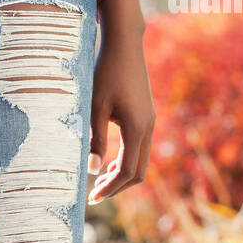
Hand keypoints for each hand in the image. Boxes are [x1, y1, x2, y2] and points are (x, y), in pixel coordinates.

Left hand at [87, 28, 154, 203]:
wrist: (124, 45)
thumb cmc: (106, 73)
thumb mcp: (95, 106)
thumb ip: (95, 138)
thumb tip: (93, 170)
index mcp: (137, 128)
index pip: (127, 172)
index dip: (110, 188)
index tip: (92, 197)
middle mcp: (148, 128)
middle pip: (139, 172)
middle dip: (118, 186)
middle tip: (95, 194)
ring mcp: (150, 121)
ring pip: (141, 160)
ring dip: (122, 174)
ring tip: (100, 180)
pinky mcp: (146, 115)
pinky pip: (140, 147)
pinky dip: (126, 159)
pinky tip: (109, 159)